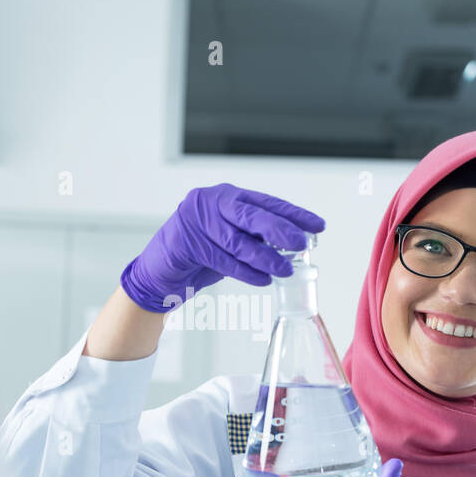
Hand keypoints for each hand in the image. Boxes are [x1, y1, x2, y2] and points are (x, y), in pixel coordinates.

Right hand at [120, 183, 325, 311]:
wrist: (158, 274)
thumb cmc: (198, 256)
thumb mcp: (231, 241)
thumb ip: (255, 236)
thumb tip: (295, 243)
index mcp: (226, 196)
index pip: (266, 202)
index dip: (294, 214)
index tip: (317, 226)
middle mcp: (210, 202)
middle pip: (251, 215)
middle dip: (280, 230)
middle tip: (302, 244)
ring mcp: (195, 220)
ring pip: (237, 240)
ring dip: (265, 257)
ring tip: (285, 269)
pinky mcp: (184, 242)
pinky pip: (222, 259)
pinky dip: (245, 272)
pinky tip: (263, 279)